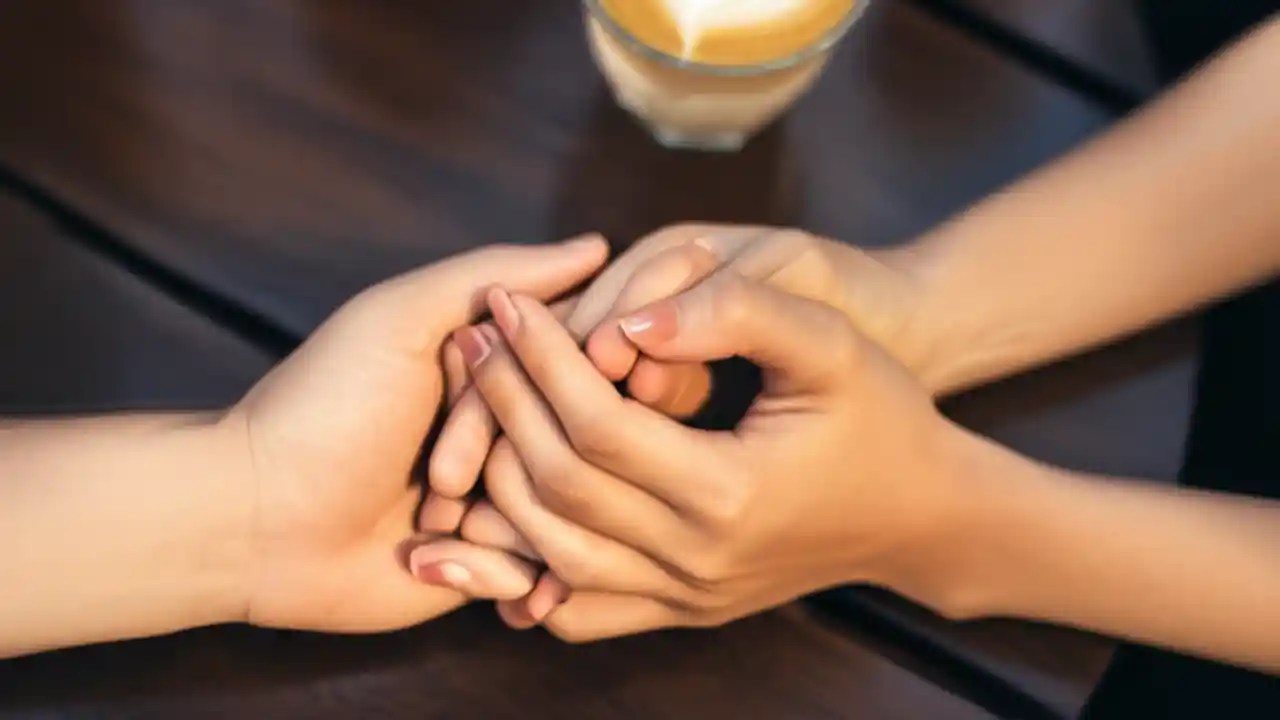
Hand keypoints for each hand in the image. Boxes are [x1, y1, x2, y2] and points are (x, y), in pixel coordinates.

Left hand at [221, 237, 607, 631]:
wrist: (258, 524)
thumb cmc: (324, 410)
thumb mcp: (401, 318)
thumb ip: (496, 272)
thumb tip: (597, 245)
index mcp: (499, 364)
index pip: (585, 359)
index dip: (555, 378)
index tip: (482, 393)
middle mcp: (514, 429)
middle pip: (583, 440)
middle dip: (503, 456)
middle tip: (435, 472)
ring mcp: (509, 500)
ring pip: (577, 511)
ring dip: (501, 515)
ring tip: (427, 517)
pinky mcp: (496, 566)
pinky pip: (547, 573)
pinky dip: (490, 565)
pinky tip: (430, 555)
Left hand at [410, 275, 972, 640]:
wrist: (920, 515)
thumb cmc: (884, 417)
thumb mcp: (830, 344)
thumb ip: (738, 313)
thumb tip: (635, 315)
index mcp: (730, 492)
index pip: (596, 424)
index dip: (541, 358)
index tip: (506, 302)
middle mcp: (698, 559)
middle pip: (558, 487)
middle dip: (504, 404)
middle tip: (472, 339)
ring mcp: (686, 596)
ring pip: (552, 551)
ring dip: (499, 477)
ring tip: (478, 404)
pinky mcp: (681, 612)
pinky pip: (579, 608)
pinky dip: (526, 566)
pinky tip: (499, 513)